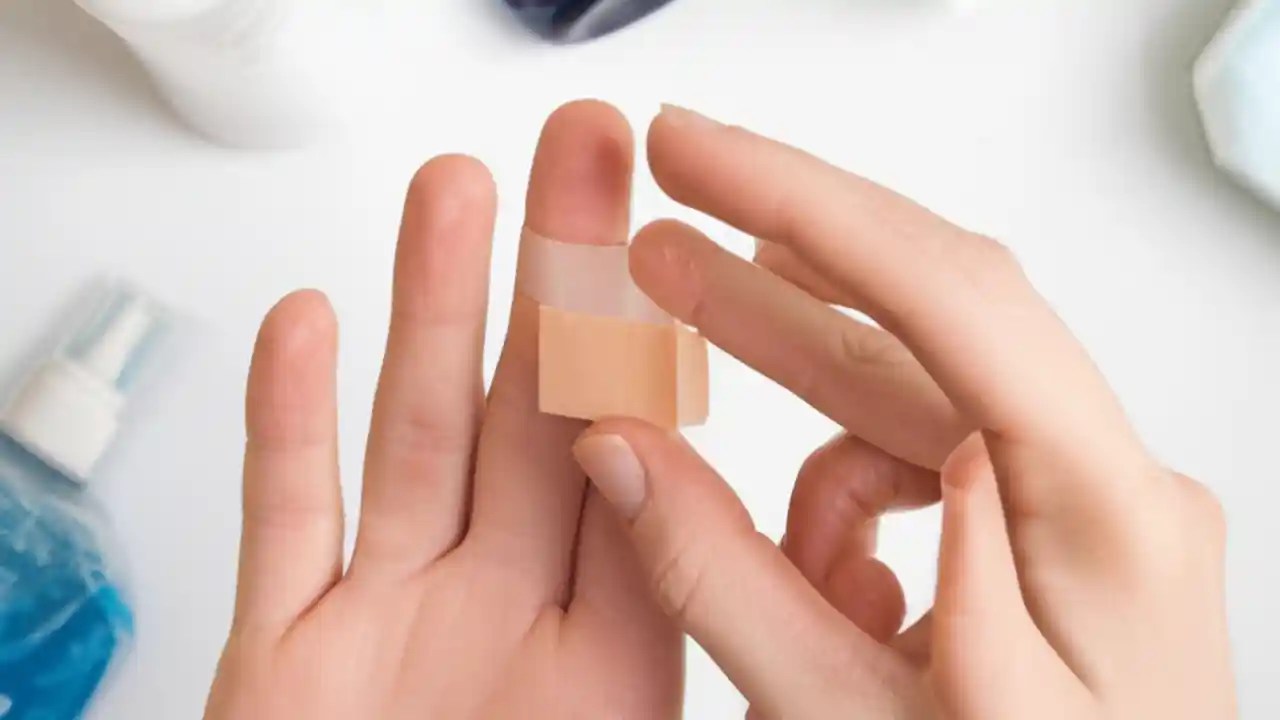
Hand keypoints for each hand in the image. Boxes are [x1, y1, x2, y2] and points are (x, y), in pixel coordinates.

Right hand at [204, 102, 680, 719]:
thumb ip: (736, 648)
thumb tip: (865, 569)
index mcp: (609, 663)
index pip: (639, 473)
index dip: (650, 351)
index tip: (674, 246)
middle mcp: (500, 624)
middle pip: (534, 423)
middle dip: (556, 282)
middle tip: (581, 158)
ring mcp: (389, 632)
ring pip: (415, 444)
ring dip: (431, 316)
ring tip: (455, 195)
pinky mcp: (279, 664)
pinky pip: (283, 526)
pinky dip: (284, 428)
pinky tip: (299, 324)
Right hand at [572, 105, 1236, 718]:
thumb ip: (732, 583)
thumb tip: (626, 452)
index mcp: (1098, 522)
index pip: (947, 297)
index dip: (803, 203)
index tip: (690, 154)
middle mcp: (1113, 489)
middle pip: (928, 322)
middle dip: (774, 278)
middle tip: (655, 236)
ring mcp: (1086, 509)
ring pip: (916, 400)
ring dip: (797, 420)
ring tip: (694, 440)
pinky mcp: (1052, 537)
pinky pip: (929, 470)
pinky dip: (844, 502)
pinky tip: (811, 576)